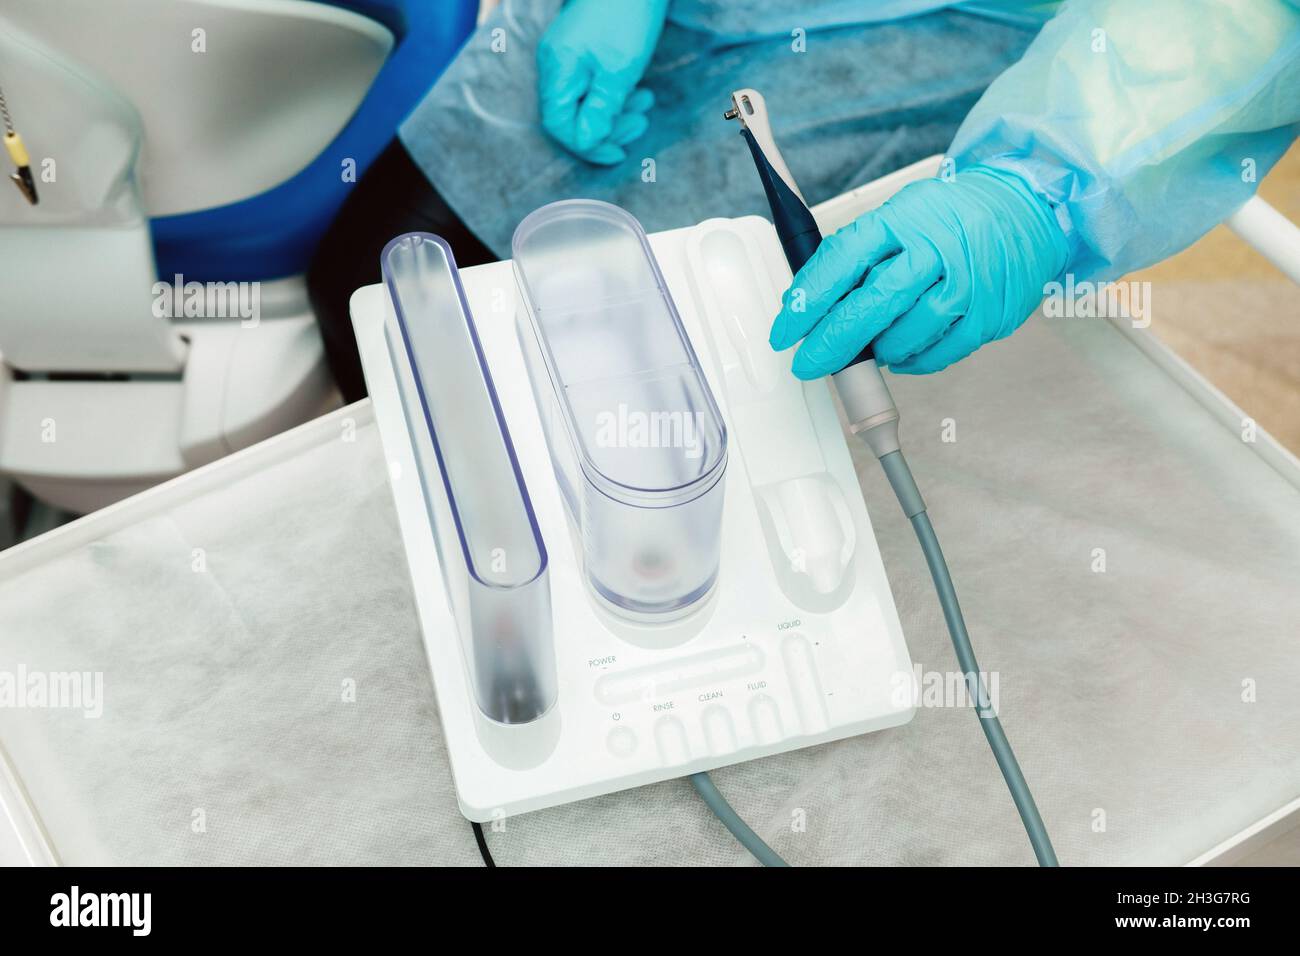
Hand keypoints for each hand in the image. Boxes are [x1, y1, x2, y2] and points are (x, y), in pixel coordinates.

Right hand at [537, 0, 668, 164]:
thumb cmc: (626, 14)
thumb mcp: (619, 70)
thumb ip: (601, 110)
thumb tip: (588, 143)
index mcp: (558, 71)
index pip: (561, 126)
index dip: (589, 146)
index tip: (618, 153)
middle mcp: (555, 65)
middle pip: (572, 116)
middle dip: (609, 128)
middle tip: (640, 123)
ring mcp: (567, 57)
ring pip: (585, 101)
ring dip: (617, 111)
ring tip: (646, 103)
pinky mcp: (582, 50)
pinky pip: (592, 85)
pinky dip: (614, 94)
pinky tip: (637, 90)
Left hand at [770, 166, 1068, 377]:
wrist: (1025, 209)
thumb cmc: (949, 219)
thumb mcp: (898, 216)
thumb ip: (856, 255)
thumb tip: (805, 302)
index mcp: (903, 219)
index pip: (842, 261)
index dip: (807, 301)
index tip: (785, 329)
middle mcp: (936, 250)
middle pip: (872, 305)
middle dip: (832, 343)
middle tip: (809, 363)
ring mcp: (966, 285)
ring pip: (904, 336)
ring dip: (877, 351)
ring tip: (869, 348)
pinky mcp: (988, 316)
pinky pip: (937, 355)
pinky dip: (911, 361)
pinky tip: (901, 353)